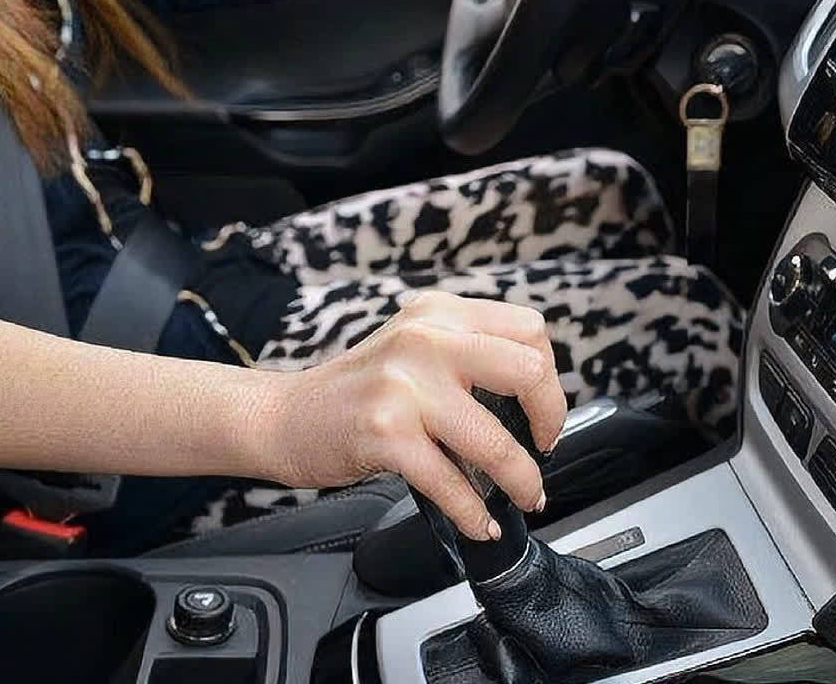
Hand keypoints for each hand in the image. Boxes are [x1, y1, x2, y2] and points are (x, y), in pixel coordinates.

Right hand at [251, 292, 567, 540]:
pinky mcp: (385, 432)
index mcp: (440, 313)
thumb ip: (469, 357)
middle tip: (543, 449)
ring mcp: (404, 384)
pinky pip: (451, 481)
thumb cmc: (358, 392)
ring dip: (522, 479)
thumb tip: (537, 403)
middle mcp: (425, 338)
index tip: (543, 412)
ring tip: (525, 496)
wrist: (285, 416)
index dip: (550, 377)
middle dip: (550, 419)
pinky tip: (478, 522)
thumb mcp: (416, 348)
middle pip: (528, 370)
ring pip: (495, 439)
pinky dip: (473, 511)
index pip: (529, 330)